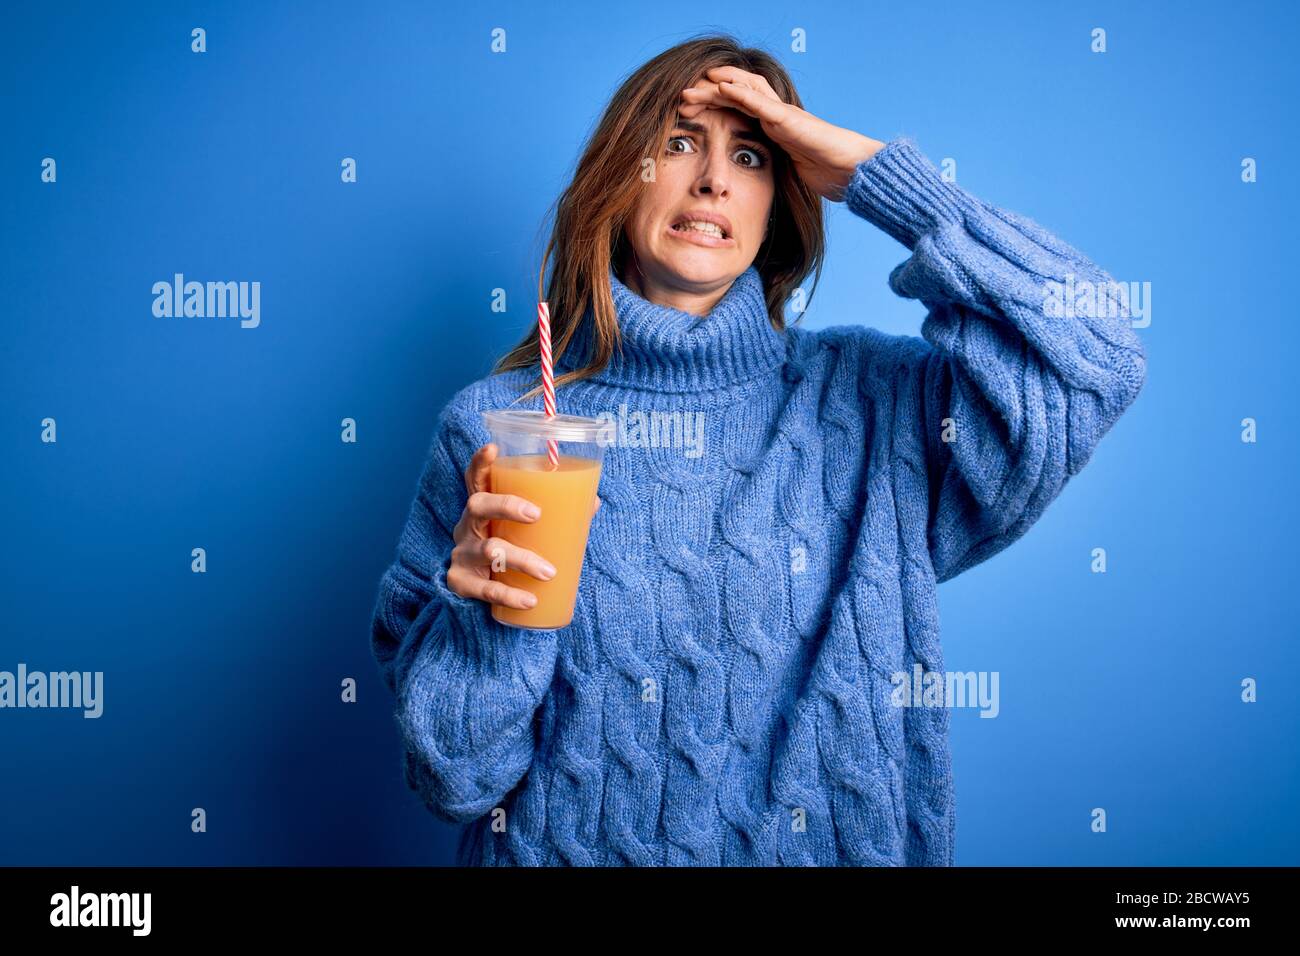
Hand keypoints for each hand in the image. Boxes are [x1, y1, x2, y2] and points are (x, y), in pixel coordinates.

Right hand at [446, 443, 600, 609]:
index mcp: (484, 507)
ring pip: (488, 550)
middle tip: (536, 514)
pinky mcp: (460, 583)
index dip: (481, 462)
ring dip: (521, 560)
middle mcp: (468, 526)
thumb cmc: (509, 548)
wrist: (479, 592)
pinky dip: (510, 595)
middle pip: (477, 505)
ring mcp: (461, 554)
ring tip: (548, 572)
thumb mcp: (525, 531)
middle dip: (506, 506)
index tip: (493, 448)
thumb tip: (594, 500)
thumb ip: (556, 516)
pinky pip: (485, 589)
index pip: (476, 478)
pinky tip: (530, 600)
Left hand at [679, 65, 884, 201]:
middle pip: (735, 96)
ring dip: (716, 88)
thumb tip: (746, 195)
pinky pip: (760, 101)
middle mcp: (775, 116)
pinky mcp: (789, 118)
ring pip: (743, 90)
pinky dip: (739, 92)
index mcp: (772, 129)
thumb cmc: (826, 175)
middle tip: (681, 98)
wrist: (851, 172)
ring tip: (692, 88)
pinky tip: (720, 87)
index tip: (686, 114)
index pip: (736, 111)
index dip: (712, 108)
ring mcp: (782, 114)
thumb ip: (767, 174)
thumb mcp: (785, 175)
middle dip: (708, 94)